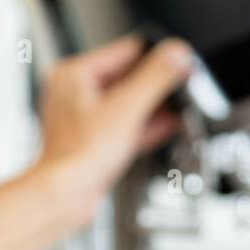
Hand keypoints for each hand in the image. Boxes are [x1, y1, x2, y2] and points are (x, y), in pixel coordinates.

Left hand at [36, 31, 193, 211]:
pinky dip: (145, 125)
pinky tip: (168, 125)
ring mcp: (82, 118)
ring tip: (181, 105)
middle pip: (128, 78)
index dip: (158, 57)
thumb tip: (177, 54)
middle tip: (184, 86)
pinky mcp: (92, 140)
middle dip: (158, 85)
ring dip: (154, 106)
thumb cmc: (79, 156)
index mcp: (74, 75)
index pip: (126, 52)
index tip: (181, 62)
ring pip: (127, 103)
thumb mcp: (126, 108)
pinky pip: (123, 124)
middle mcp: (74, 93)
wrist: (66, 197)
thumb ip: (155, 78)